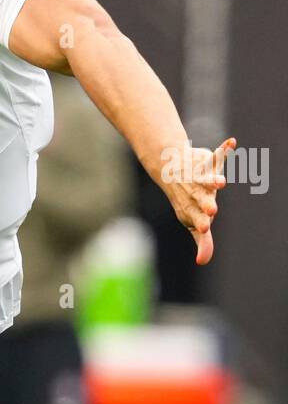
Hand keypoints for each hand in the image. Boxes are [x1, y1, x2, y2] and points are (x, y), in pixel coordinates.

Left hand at [160, 137, 234, 264]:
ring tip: (221, 182)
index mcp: (194, 209)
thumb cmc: (187, 202)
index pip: (196, 217)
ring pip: (207, 179)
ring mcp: (202, 177)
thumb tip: (202, 261)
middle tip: (212, 210)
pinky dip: (224, 149)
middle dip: (206, 204)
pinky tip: (231, 142)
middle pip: (201, 199)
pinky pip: (217, 155)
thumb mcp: (194, 222)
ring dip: (213, 180)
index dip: (199, 222)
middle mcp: (197, 193)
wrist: (173, 173)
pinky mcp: (208, 163)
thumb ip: (202, 242)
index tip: (203, 228)